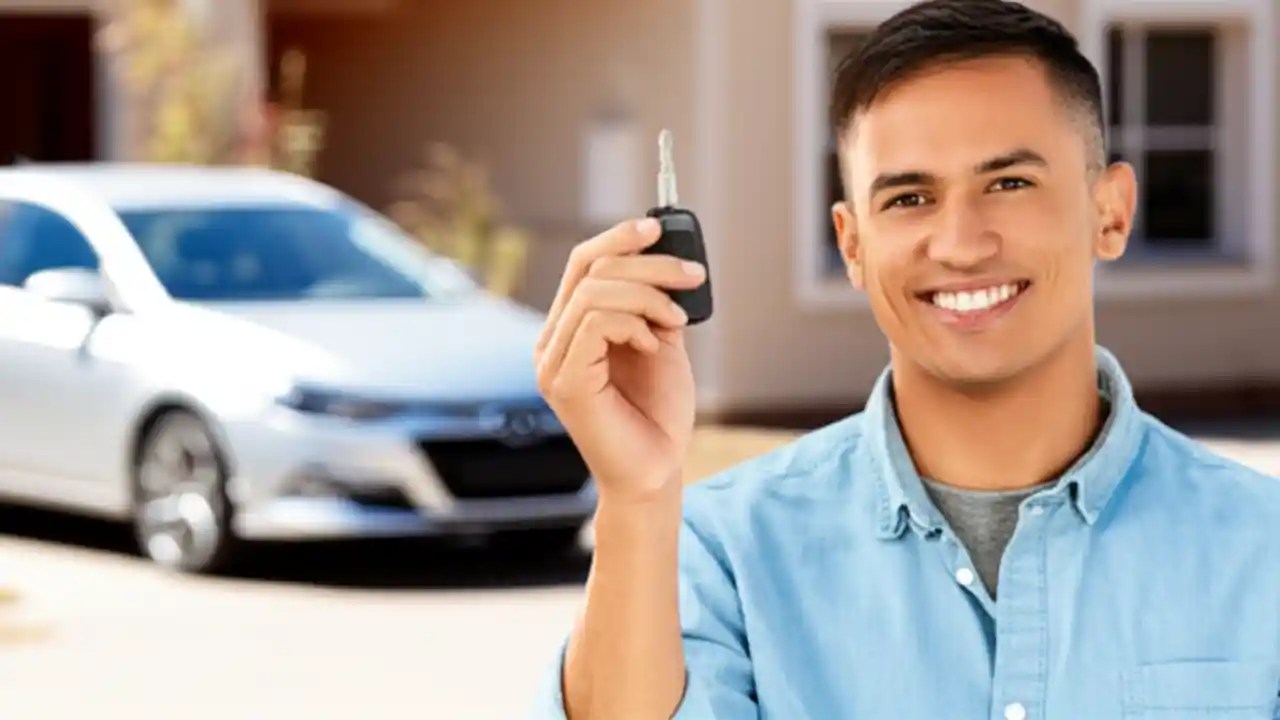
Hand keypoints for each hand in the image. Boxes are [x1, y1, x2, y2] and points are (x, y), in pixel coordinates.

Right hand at [535, 218, 707, 502]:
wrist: (656, 471)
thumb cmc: (658, 414)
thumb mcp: (660, 342)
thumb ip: (652, 303)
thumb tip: (665, 255)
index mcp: (571, 328)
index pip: (581, 263)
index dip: (617, 237)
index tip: (657, 226)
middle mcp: (552, 342)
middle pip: (588, 269)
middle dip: (647, 263)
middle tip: (691, 275)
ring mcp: (553, 362)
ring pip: (593, 292)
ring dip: (647, 295)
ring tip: (677, 320)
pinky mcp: (564, 381)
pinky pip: (594, 322)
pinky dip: (633, 322)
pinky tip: (653, 344)